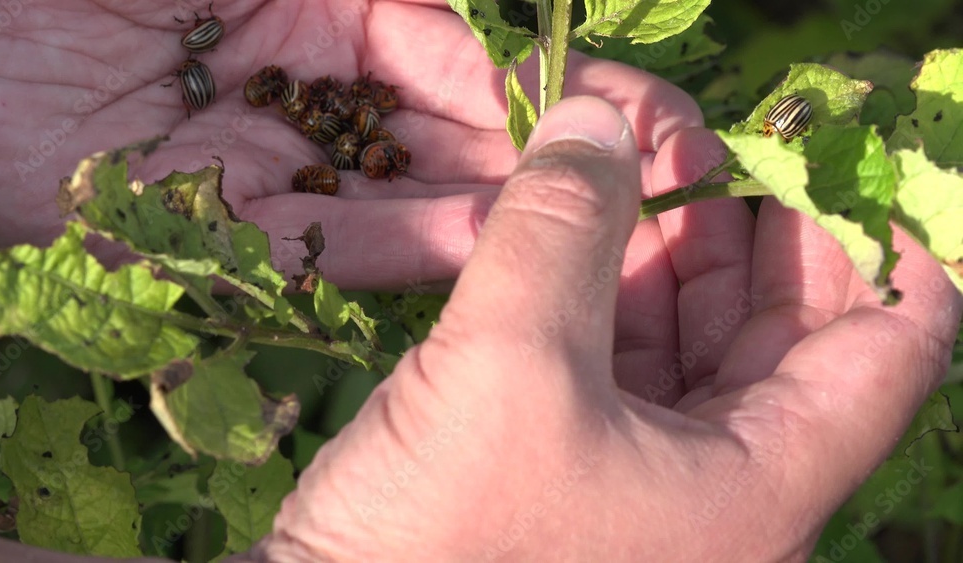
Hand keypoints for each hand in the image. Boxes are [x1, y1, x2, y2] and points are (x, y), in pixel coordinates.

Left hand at [0, 0, 698, 289]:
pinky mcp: (215, 234)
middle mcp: (290, 93)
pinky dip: (397, 243)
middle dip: (499, 153)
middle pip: (418, 132)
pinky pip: (322, 243)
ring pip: (385, 196)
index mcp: (301, 10)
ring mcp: (258, 166)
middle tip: (584, 180)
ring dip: (469, 207)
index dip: (488, 75)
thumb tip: (463, 11)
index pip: (422, 48)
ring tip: (549, 222)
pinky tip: (472, 243)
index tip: (556, 99)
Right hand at [232, 97, 958, 560]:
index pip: (887, 346)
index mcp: (760, 486)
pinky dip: (599, 286)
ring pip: (690, 338)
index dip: (873, 236)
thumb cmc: (440, 541)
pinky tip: (565, 229)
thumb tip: (594, 121)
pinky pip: (618, 359)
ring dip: (659, 244)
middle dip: (736, 219)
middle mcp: (725, 489)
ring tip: (617, 161)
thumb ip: (562, 227)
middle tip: (677, 139)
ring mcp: (649, 480)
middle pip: (779, 330)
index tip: (815, 160)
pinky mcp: (577, 467)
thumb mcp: (507, 366)